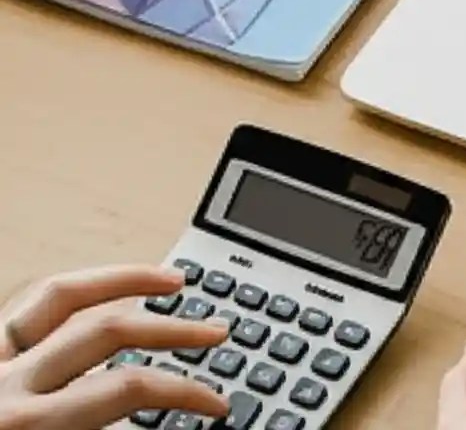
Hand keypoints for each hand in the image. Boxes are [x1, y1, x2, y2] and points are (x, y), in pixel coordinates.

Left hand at [0, 265, 230, 429]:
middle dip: (172, 329)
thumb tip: (157, 417)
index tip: (214, 404)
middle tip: (214, 331)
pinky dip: (70, 294)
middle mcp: (4, 382)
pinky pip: (28, 306)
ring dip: (124, 280)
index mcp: (26, 422)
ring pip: (60, 294)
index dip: (184, 392)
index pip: (129, 388)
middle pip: (109, 331)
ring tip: (168, 280)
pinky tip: (101, 296)